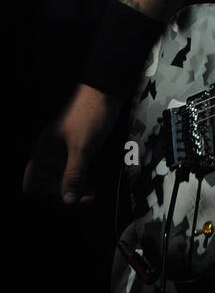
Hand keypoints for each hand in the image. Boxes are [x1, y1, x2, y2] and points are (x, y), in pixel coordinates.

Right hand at [23, 84, 122, 203]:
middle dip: (63, 195)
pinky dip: (80, 181)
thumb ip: (73, 174)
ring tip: (90, 194)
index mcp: (42, 153)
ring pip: (61, 180)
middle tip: (83, 198)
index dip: (43, 195)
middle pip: (47, 185)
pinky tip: (91, 187)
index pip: (30, 183)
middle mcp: (49, 155)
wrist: (105, 92)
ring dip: (73, 190)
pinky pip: (73, 172)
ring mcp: (62, 153)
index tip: (62, 199)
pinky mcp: (77, 150)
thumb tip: (67, 200)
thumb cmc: (88, 115)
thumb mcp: (81, 148)